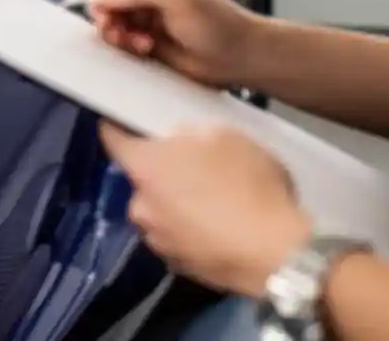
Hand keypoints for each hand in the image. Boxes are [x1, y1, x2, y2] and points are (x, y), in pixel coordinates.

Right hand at [86, 0, 258, 86]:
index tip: (102, 0)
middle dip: (106, 7)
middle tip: (115, 29)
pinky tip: (145, 47)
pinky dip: (123, 41)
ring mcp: (141, 1)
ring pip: (105, 8)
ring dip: (115, 28)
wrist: (235, 58)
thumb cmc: (217, 22)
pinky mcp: (140, 26)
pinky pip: (114, 29)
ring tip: (137, 42)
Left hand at [100, 121, 309, 296]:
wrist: (276, 254)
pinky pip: (176, 238)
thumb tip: (175, 140)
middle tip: (193, 166)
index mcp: (145, 167)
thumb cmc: (248, 185)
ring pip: (158, 212)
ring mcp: (156, 241)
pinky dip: (189, 231)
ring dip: (174, 204)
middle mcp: (140, 206)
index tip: (124, 123)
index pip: (112, 140)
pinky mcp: (177, 266)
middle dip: (160, 172)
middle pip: (141, 180)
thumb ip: (188, 134)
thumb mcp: (225, 135)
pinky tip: (217, 228)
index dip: (118, 128)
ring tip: (211, 202)